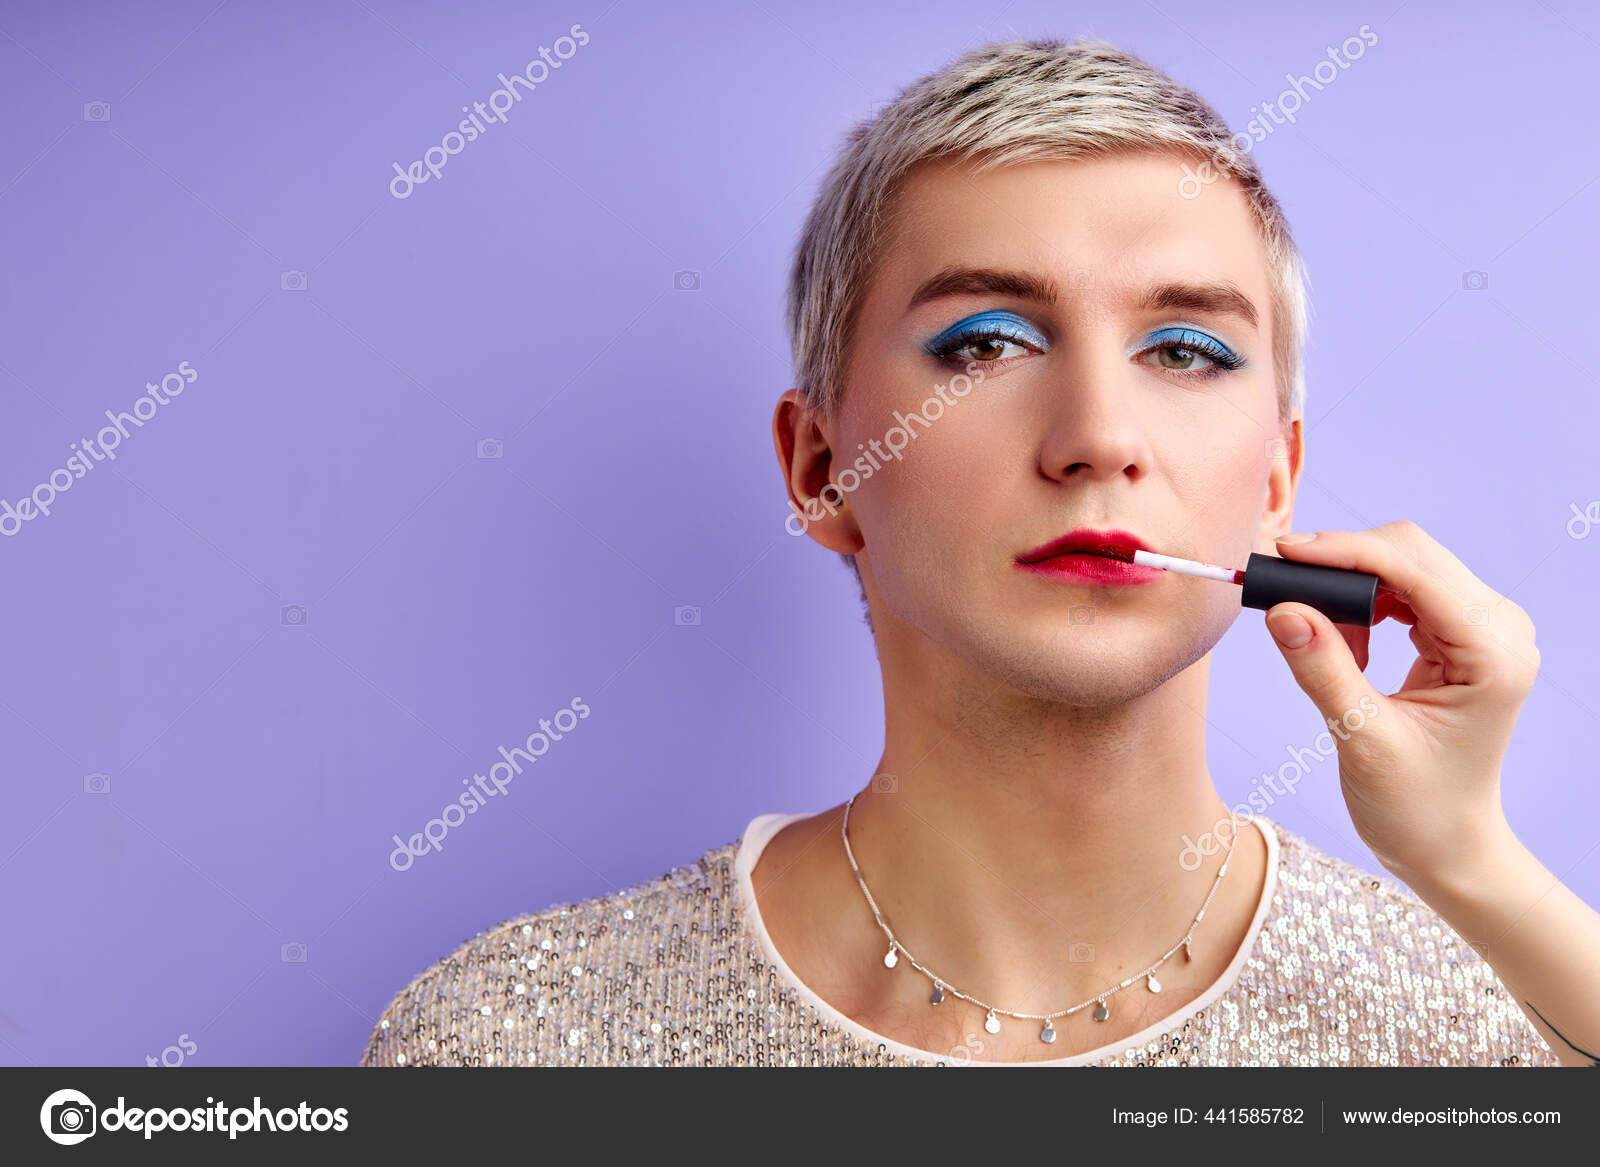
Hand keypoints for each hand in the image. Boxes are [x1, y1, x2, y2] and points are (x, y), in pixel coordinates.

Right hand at [1259, 520, 1539, 887]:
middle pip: (1413, 554)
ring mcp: (1483, 630)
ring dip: (1351, 585)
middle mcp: (1500, 630)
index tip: (1285, 553)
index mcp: (1494, 654)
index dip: (1347, 553)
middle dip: (1343, 561)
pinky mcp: (1461, 636)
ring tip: (1318, 635)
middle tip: (1282, 584)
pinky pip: (1404, 590)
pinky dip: (1363, 605)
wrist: (1446, 843)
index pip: (1415, 571)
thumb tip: (1283, 609)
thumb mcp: (1362, 739)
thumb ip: (1324, 669)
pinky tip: (1347, 645)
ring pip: (1405, 566)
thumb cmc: (1416, 806)